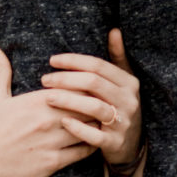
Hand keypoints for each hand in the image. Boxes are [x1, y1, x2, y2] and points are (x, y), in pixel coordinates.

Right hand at [0, 48, 94, 176]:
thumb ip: (1, 71)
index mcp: (36, 100)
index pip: (75, 87)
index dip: (87, 86)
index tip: (93, 87)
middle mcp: (47, 119)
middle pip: (87, 106)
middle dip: (96, 104)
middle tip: (105, 103)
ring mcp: (52, 141)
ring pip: (89, 128)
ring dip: (96, 124)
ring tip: (103, 122)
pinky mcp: (53, 162)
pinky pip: (83, 151)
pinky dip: (91, 145)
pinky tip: (93, 140)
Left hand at [41, 29, 142, 166]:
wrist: (132, 146)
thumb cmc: (120, 108)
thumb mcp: (123, 83)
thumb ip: (118, 57)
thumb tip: (115, 30)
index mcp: (129, 82)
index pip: (98, 65)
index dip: (73, 61)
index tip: (52, 60)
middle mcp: (129, 100)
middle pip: (94, 82)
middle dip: (66, 79)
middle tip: (44, 79)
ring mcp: (124, 123)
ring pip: (94, 106)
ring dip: (68, 100)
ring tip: (47, 97)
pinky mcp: (115, 143)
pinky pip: (95, 136)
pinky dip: (78, 128)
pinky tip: (62, 121)